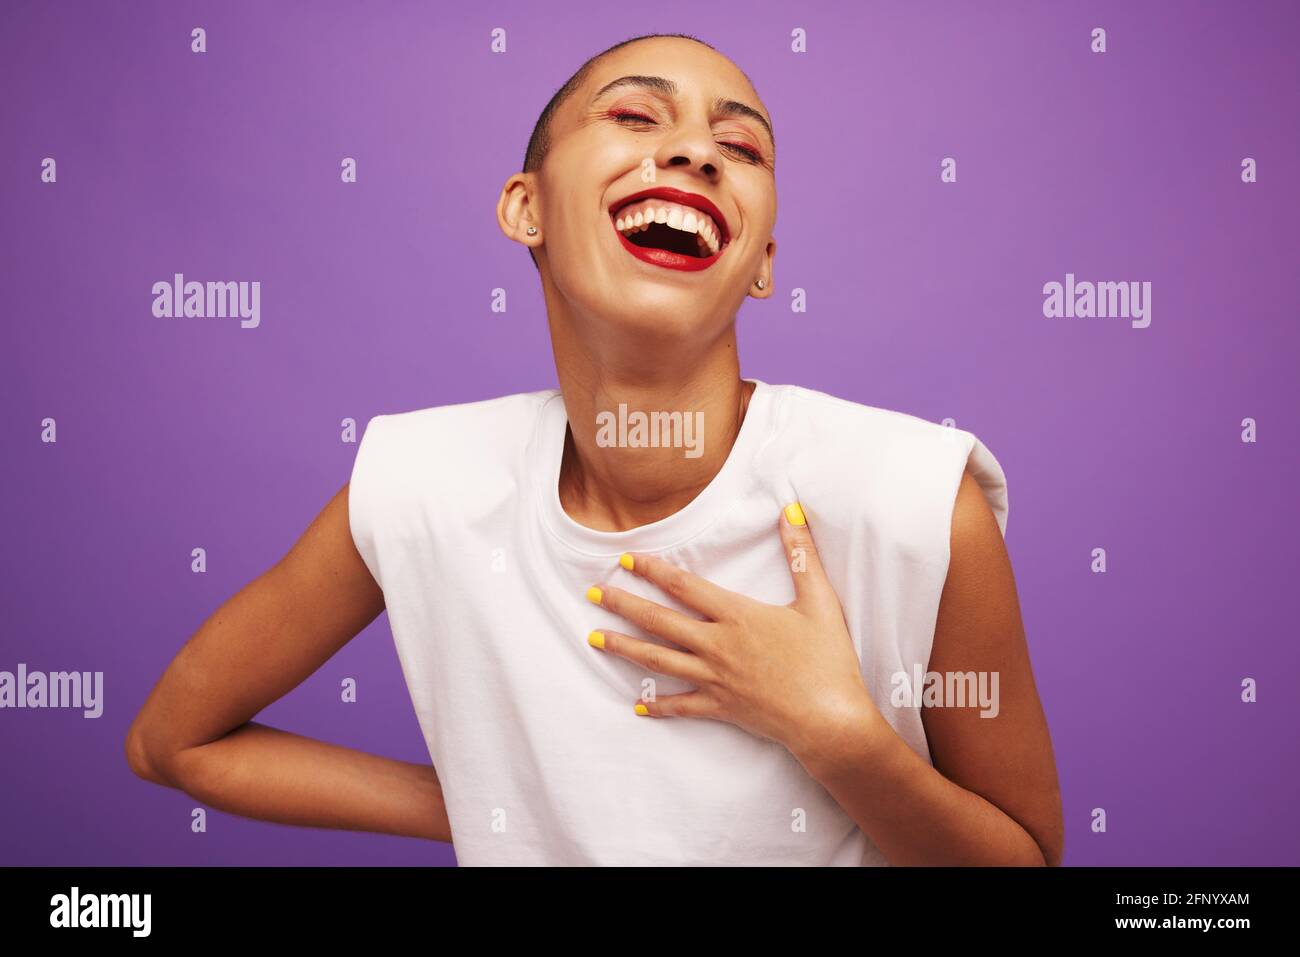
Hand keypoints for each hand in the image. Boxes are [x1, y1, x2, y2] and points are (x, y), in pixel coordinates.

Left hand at [585, 502, 887, 767]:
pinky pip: (681, 706)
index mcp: (738, 616)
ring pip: (659, 661)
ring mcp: (715, 679)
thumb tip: (790, 511)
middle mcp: (718, 646)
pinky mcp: (721, 707)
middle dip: (623, 605)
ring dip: (624, 648)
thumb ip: (802, 555)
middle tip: (592, 593)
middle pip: (660, 620)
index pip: (684, 586)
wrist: (831, 720)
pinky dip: (658, 706)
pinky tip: (637, 706)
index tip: (626, 558)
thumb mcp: (819, 601)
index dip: (653, 570)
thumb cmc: (828, 661)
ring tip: (594, 638)